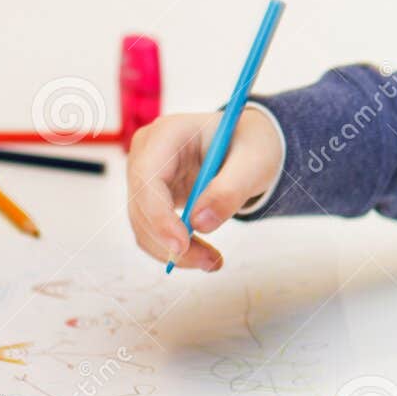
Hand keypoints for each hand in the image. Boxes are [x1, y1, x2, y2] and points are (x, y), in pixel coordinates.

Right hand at [126, 109, 283, 270]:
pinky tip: (203, 256)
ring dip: (173, 252)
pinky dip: (174, 249)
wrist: (246, 146)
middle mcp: (147, 153)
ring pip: (143, 225)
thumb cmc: (250, 145)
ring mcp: (145, 176)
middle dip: (170, 241)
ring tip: (212, 261)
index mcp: (168, 133)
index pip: (148, 177)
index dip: (159, 215)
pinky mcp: (151, 198)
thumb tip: (200, 223)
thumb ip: (230, 189)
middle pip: (141, 205)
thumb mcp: (254, 162)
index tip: (182, 245)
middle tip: (210, 262)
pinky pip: (152, 231)